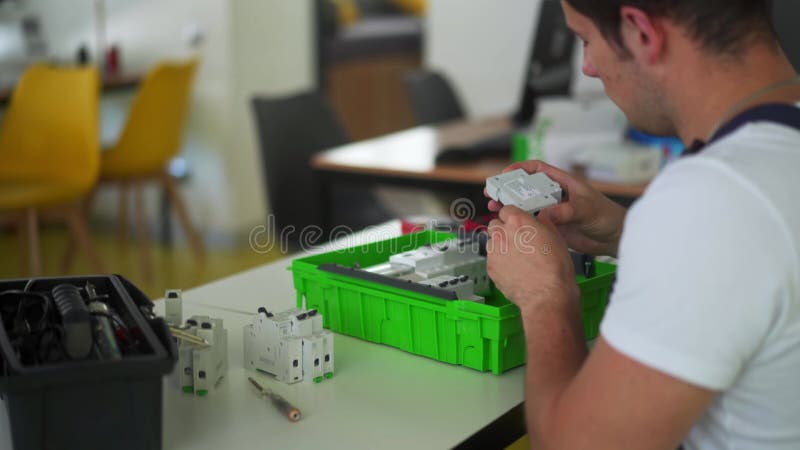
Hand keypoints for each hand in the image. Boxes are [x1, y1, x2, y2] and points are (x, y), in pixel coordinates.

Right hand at [486, 160, 626, 256]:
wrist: (614, 238)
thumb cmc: (606, 216)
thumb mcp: (586, 209)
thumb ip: (566, 211)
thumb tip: (545, 214)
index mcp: (562, 182)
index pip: (537, 169)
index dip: (519, 168)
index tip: (505, 173)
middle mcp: (553, 195)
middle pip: (525, 187)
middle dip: (507, 188)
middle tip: (492, 192)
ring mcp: (550, 211)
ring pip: (525, 205)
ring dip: (509, 205)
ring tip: (494, 207)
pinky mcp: (550, 227)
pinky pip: (530, 222)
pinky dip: (518, 222)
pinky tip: (508, 224)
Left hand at [487, 205, 578, 310]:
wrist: (547, 295)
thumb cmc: (555, 267)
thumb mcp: (556, 237)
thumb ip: (544, 223)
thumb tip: (540, 218)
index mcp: (517, 221)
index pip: (506, 209)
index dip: (513, 216)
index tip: (518, 223)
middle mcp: (502, 233)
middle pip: (495, 224)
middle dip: (504, 230)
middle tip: (517, 240)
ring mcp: (493, 251)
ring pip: (492, 242)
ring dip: (501, 246)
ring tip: (517, 258)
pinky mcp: (490, 267)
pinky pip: (492, 259)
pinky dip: (499, 262)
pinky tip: (513, 270)